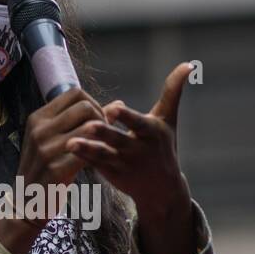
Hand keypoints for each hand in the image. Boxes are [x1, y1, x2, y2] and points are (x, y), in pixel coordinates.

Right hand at [0, 87, 105, 253]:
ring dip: (102, 137)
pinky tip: (97, 161)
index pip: (74, 93)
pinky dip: (98, 154)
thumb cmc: (46, 169)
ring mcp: (45, 149)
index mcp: (38, 118)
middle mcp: (39, 129)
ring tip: (101, 148)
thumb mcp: (56, 140)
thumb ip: (83, 122)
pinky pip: (87, 153)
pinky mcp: (54, 169)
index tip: (98, 121)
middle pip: (84, 107)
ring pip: (89, 128)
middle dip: (101, 118)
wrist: (27, 203)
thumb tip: (118, 105)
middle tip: (103, 136)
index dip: (93, 104)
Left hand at [66, 63, 198, 253]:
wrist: (162, 188)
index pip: (138, 123)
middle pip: (118, 140)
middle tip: (88, 125)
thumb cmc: (163, 145)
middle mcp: (138, 149)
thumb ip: (173, 91)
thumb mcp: (168, 119)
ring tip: (70, 143)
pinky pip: (95, 164)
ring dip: (87, 149)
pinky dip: (82, 157)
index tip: (114, 107)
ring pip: (103, 155)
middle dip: (104, 133)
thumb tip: (189, 64)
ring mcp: (124, 164)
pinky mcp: (112, 174)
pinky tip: (65, 149)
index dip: (126, 116)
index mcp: (151, 133)